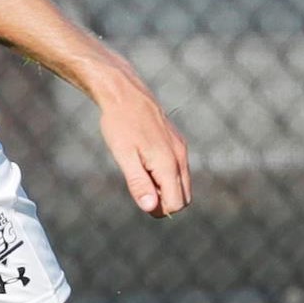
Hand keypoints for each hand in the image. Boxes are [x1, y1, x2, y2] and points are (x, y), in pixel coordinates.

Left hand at [94, 76, 192, 217]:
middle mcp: (180, 157)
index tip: (139, 195)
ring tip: (141, 171)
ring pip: (183, 184)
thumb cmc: (120, 125)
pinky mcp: (178, 142)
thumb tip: (151, 208)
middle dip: (163, 201)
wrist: (124, 94)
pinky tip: (146, 161)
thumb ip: (139, 183)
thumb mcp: (124, 156)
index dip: (157, 209)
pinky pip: (179, 169)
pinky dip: (166, 175)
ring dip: (165, 188)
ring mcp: (181, 149)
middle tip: (139, 184)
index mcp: (168, 163)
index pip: (176, 204)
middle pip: (183, 198)